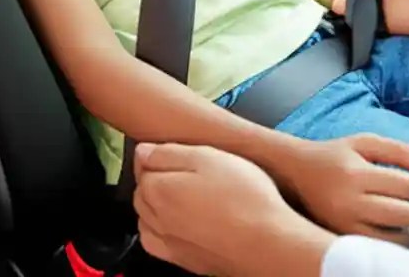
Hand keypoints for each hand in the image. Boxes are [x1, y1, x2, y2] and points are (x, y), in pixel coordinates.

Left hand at [134, 143, 335, 276]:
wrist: (266, 245)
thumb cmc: (243, 197)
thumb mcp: (208, 157)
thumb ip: (169, 153)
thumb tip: (142, 151)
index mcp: (158, 189)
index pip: (142, 165)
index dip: (156, 153)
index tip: (172, 148)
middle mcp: (156, 218)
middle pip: (143, 192)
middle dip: (153, 177)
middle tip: (180, 168)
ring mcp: (168, 243)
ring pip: (147, 217)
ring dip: (154, 203)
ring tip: (179, 193)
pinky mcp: (184, 260)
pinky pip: (155, 242)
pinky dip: (157, 229)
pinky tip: (175, 223)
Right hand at [275, 133, 408, 247]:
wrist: (292, 174)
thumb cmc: (335, 155)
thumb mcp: (364, 142)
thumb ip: (400, 150)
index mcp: (356, 174)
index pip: (404, 185)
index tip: (406, 184)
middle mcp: (348, 202)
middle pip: (403, 215)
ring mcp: (342, 225)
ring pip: (391, 240)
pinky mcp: (337, 238)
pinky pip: (374, 249)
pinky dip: (392, 247)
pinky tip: (399, 239)